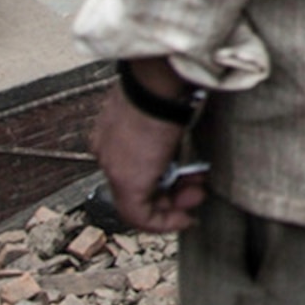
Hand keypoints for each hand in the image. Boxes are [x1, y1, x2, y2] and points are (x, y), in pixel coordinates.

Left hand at [91, 75, 203, 234]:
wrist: (155, 82)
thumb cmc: (163, 85)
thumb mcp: (161, 108)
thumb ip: (163, 127)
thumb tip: (184, 125)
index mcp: (112, 136)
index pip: (133, 169)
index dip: (161, 182)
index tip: (184, 184)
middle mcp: (107, 154)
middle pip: (138, 190)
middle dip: (173, 197)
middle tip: (196, 193)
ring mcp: (114, 168)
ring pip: (140, 204)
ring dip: (174, 206)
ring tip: (197, 194)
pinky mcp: (126, 181)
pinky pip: (140, 215)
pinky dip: (164, 221)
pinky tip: (184, 217)